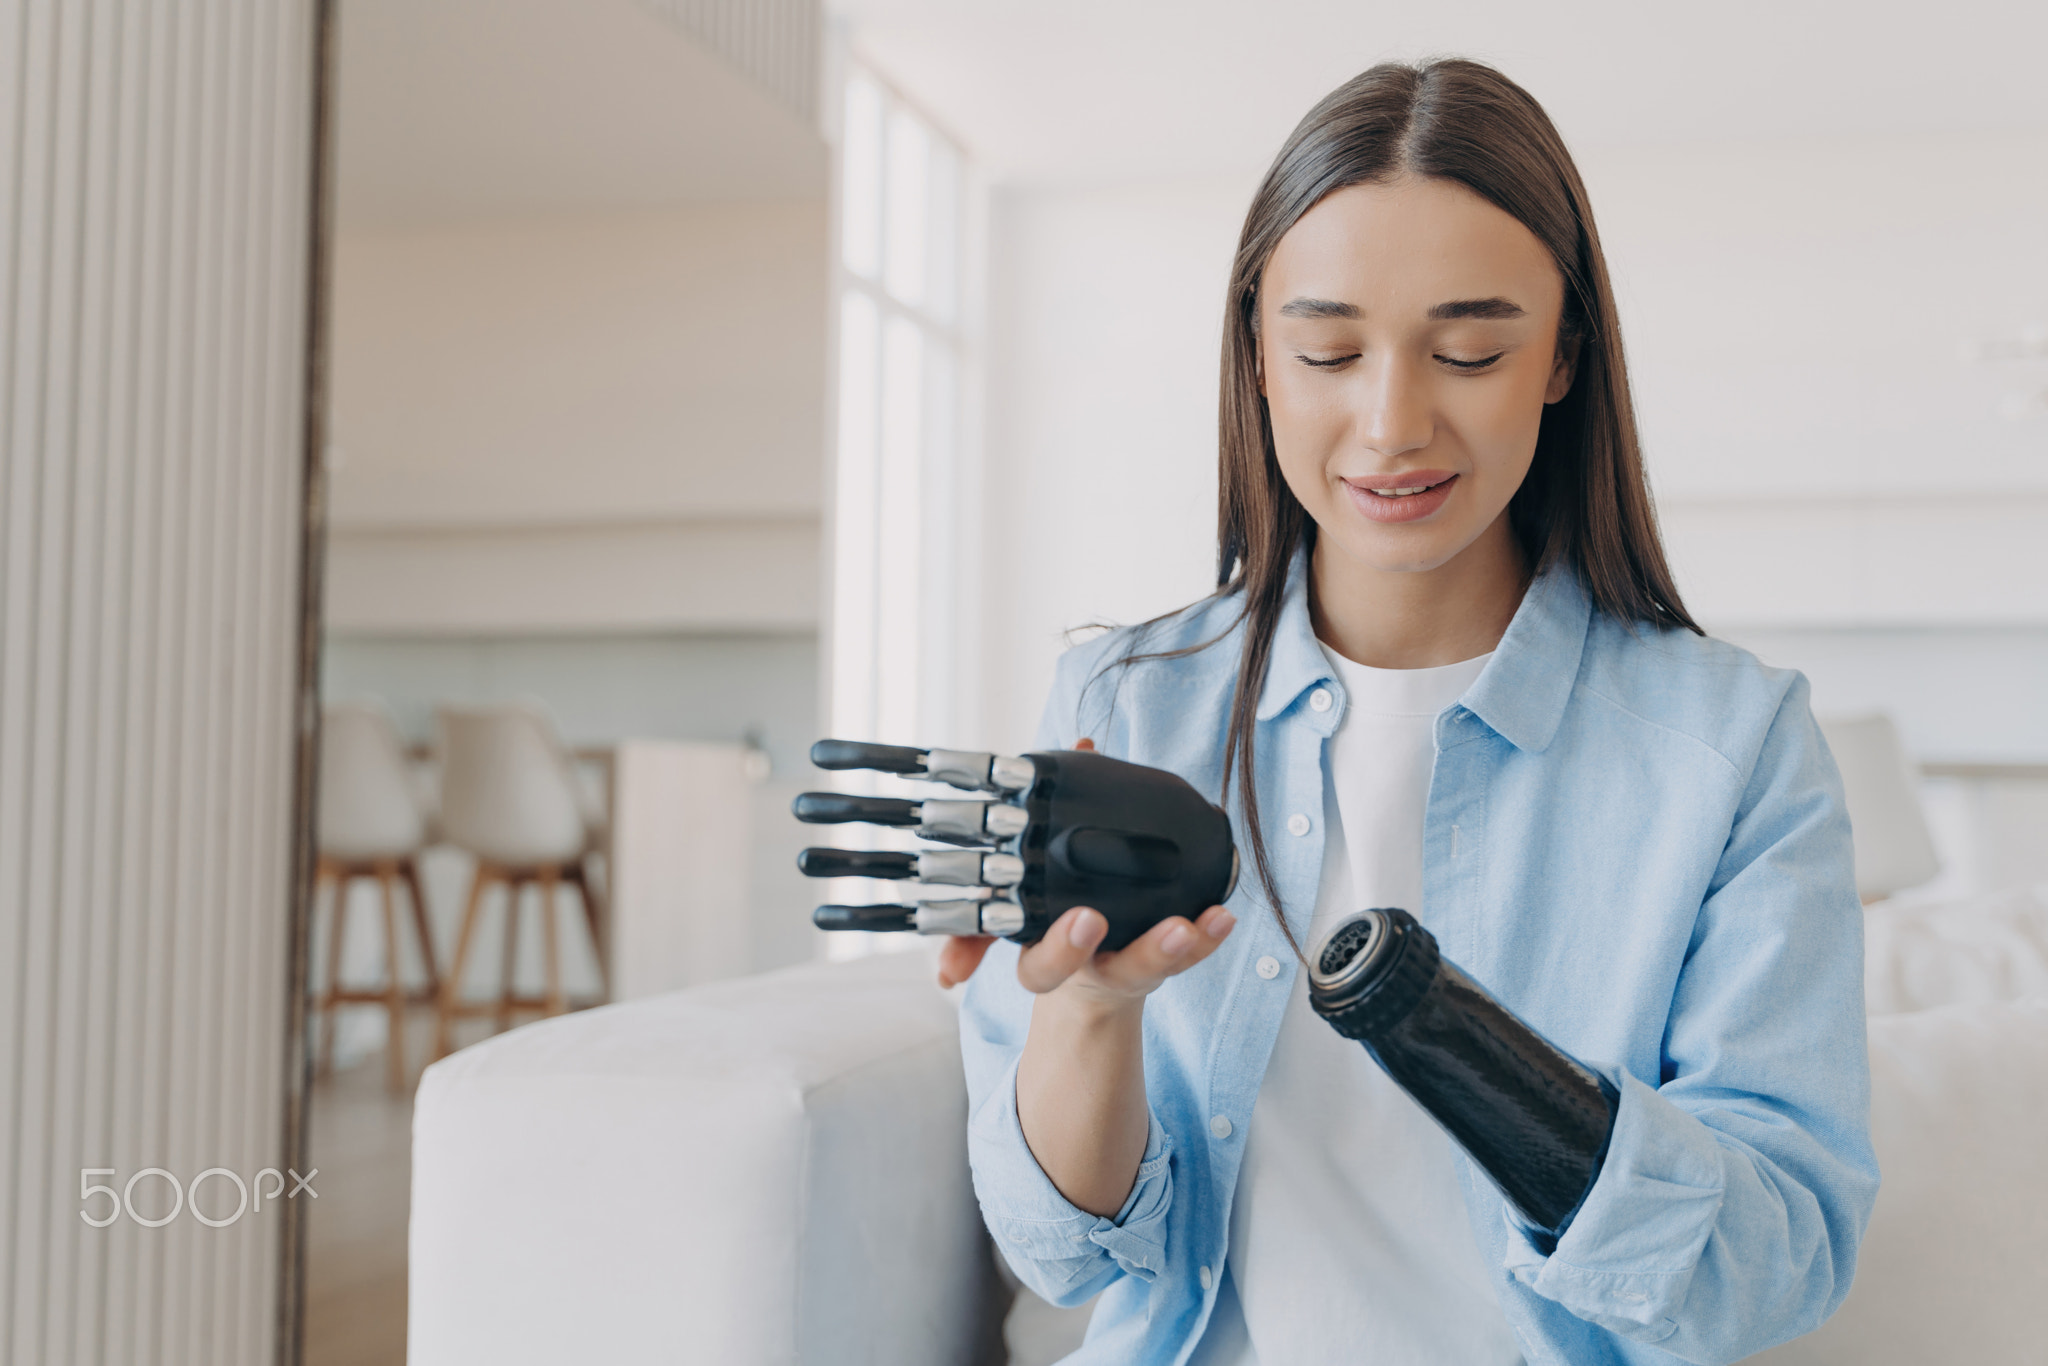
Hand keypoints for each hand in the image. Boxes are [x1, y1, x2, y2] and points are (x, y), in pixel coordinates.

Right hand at [935, 735, 1237, 995]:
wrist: (1090, 975)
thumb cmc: (1066, 904)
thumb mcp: (1052, 864)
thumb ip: (1068, 803)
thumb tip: (1085, 744)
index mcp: (1041, 947)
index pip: (1038, 964)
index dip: (1057, 948)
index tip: (1083, 918)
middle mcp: (1080, 966)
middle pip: (1080, 972)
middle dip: (1088, 947)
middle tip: (1099, 919)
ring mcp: (1121, 967)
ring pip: (1141, 969)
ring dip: (1168, 947)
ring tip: (1194, 922)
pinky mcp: (1159, 965)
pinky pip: (1185, 959)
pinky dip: (1206, 939)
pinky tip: (1223, 915)